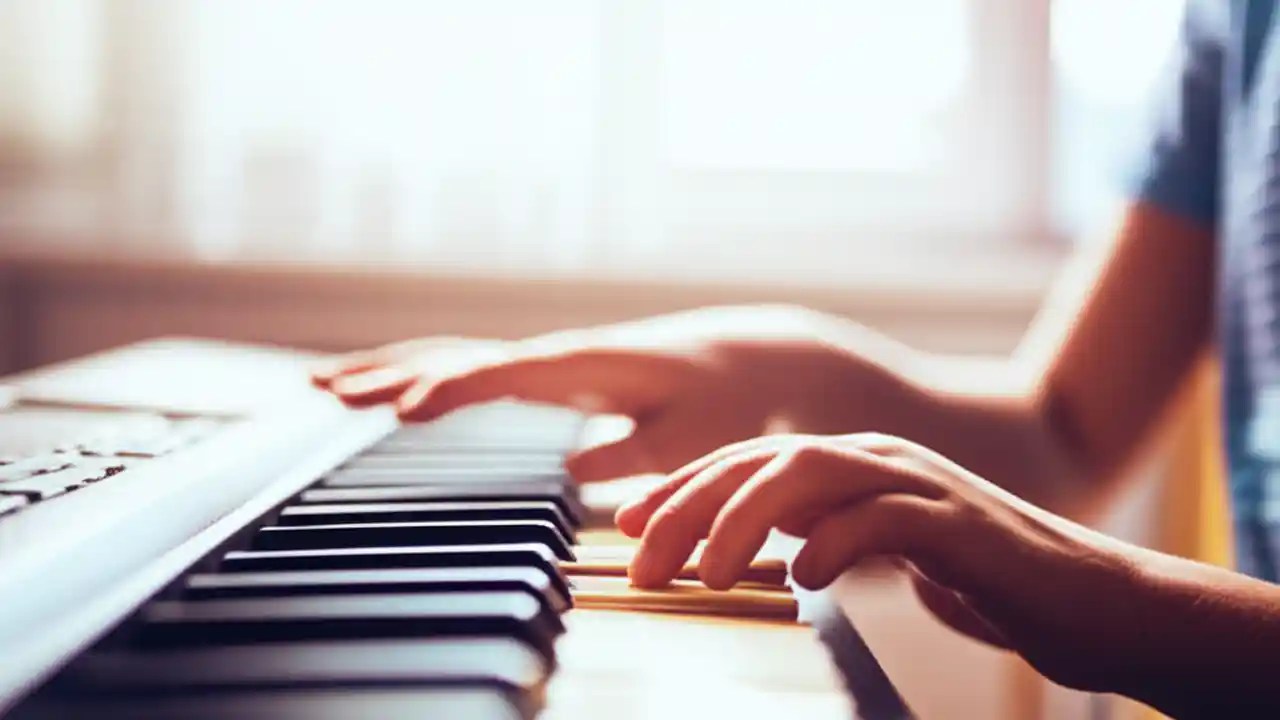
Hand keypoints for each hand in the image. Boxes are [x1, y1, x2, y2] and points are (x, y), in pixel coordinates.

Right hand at [311, 306, 927, 481]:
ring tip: (328, 387)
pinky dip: (429, 380)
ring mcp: (552, 361)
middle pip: (460, 358)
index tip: (401, 411)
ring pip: (458, 359)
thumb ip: (630, 456)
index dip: (451, 390)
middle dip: (392, 374)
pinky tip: (397, 397)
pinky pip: (477, 373)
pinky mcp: (554, 376)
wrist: (759, 361)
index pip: (503, 373)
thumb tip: (569, 475)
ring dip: (394, 371)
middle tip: (325, 393)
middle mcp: (559, 355)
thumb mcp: (690, 437)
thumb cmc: (730, 400)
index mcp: (588, 364)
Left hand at [617, 432, 1155, 692]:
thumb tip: (754, 554)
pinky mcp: (958, 522)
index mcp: (850, 466)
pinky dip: (834, 542)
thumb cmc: (979, 580)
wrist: (1088, 598)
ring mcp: (918, 483)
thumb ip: (821, 538)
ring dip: (742, 518)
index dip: (680, 490)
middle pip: (759, 459)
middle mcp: (875, 460)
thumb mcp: (881, 555)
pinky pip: (882, 517)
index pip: (746, 462)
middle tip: (640, 561)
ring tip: (701, 572)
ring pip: (807, 472)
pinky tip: (803, 578)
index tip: (625, 526)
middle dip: (688, 506)